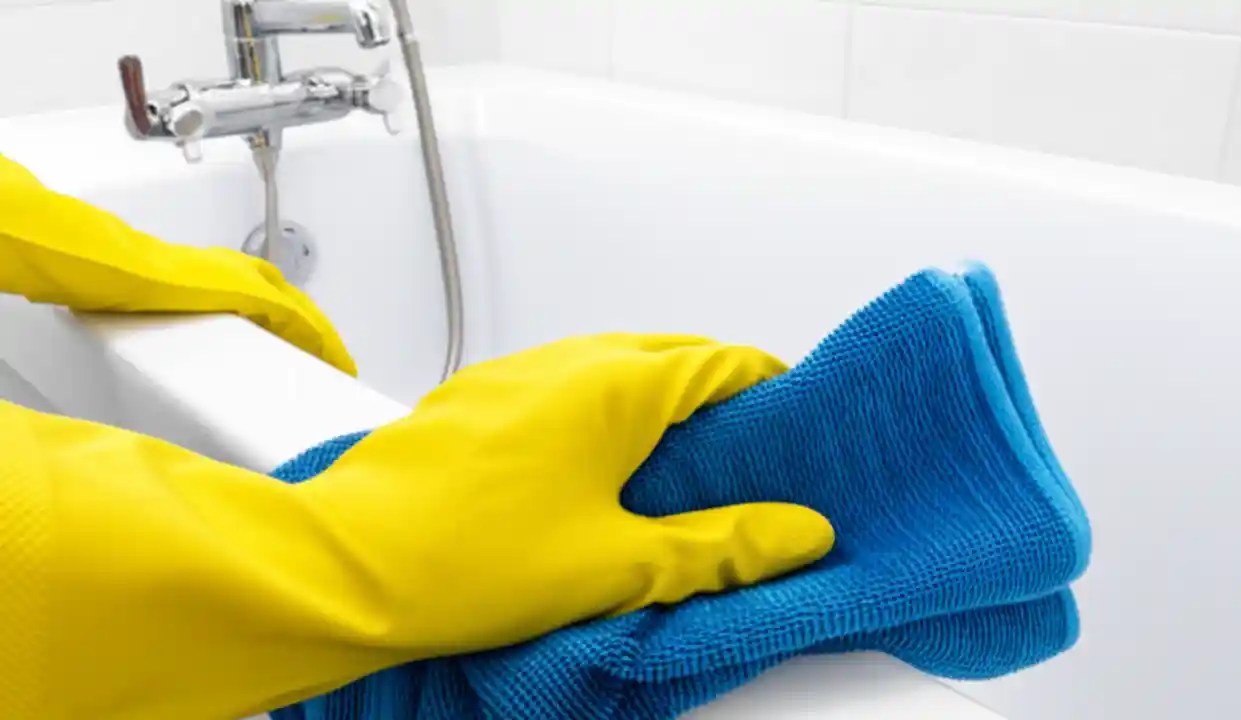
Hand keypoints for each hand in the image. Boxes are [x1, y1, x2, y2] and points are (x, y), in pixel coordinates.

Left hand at [300, 333, 835, 655]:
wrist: (346, 564)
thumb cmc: (471, 559)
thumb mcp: (621, 564)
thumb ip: (721, 546)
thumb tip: (798, 532)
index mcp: (617, 383)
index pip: (724, 363)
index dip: (769, 390)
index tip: (791, 428)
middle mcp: (568, 360)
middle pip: (671, 357)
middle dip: (715, 398)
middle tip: (743, 459)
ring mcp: (517, 373)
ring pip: (612, 369)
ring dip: (653, 404)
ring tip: (671, 471)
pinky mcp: (479, 398)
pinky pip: (562, 387)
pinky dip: (597, 414)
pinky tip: (591, 471)